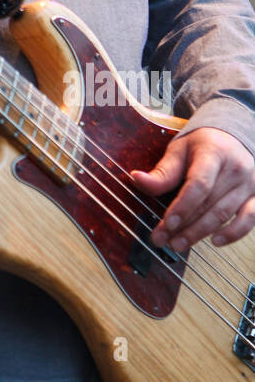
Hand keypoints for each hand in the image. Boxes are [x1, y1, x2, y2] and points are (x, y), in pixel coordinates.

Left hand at [131, 126, 254, 250]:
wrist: (231, 138)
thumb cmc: (203, 145)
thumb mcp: (179, 150)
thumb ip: (162, 171)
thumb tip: (136, 179)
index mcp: (214, 152)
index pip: (199, 184)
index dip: (182, 206)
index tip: (166, 223)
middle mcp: (236, 168)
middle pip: (208, 203)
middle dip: (184, 226)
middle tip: (163, 240)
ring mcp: (249, 184)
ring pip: (224, 215)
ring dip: (200, 233)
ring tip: (178, 243)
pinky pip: (249, 220)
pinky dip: (234, 234)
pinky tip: (215, 241)